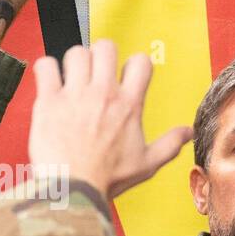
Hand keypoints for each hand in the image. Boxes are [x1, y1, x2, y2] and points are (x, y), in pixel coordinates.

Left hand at [28, 41, 192, 200]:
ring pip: (76, 52)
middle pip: (105, 47)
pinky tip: (52, 82)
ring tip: (75, 78)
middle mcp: (103, 94)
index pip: (140, 62)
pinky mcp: (49, 100)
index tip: (128, 73)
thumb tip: (189, 133)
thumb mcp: (147, 164)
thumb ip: (170, 144)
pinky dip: (48, 69)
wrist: (74, 188)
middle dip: (103, 54)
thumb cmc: (108, 178)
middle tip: (98, 70)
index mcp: (128, 106)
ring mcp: (74, 94)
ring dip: (76, 62)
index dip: (136, 63)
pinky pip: (45, 65)